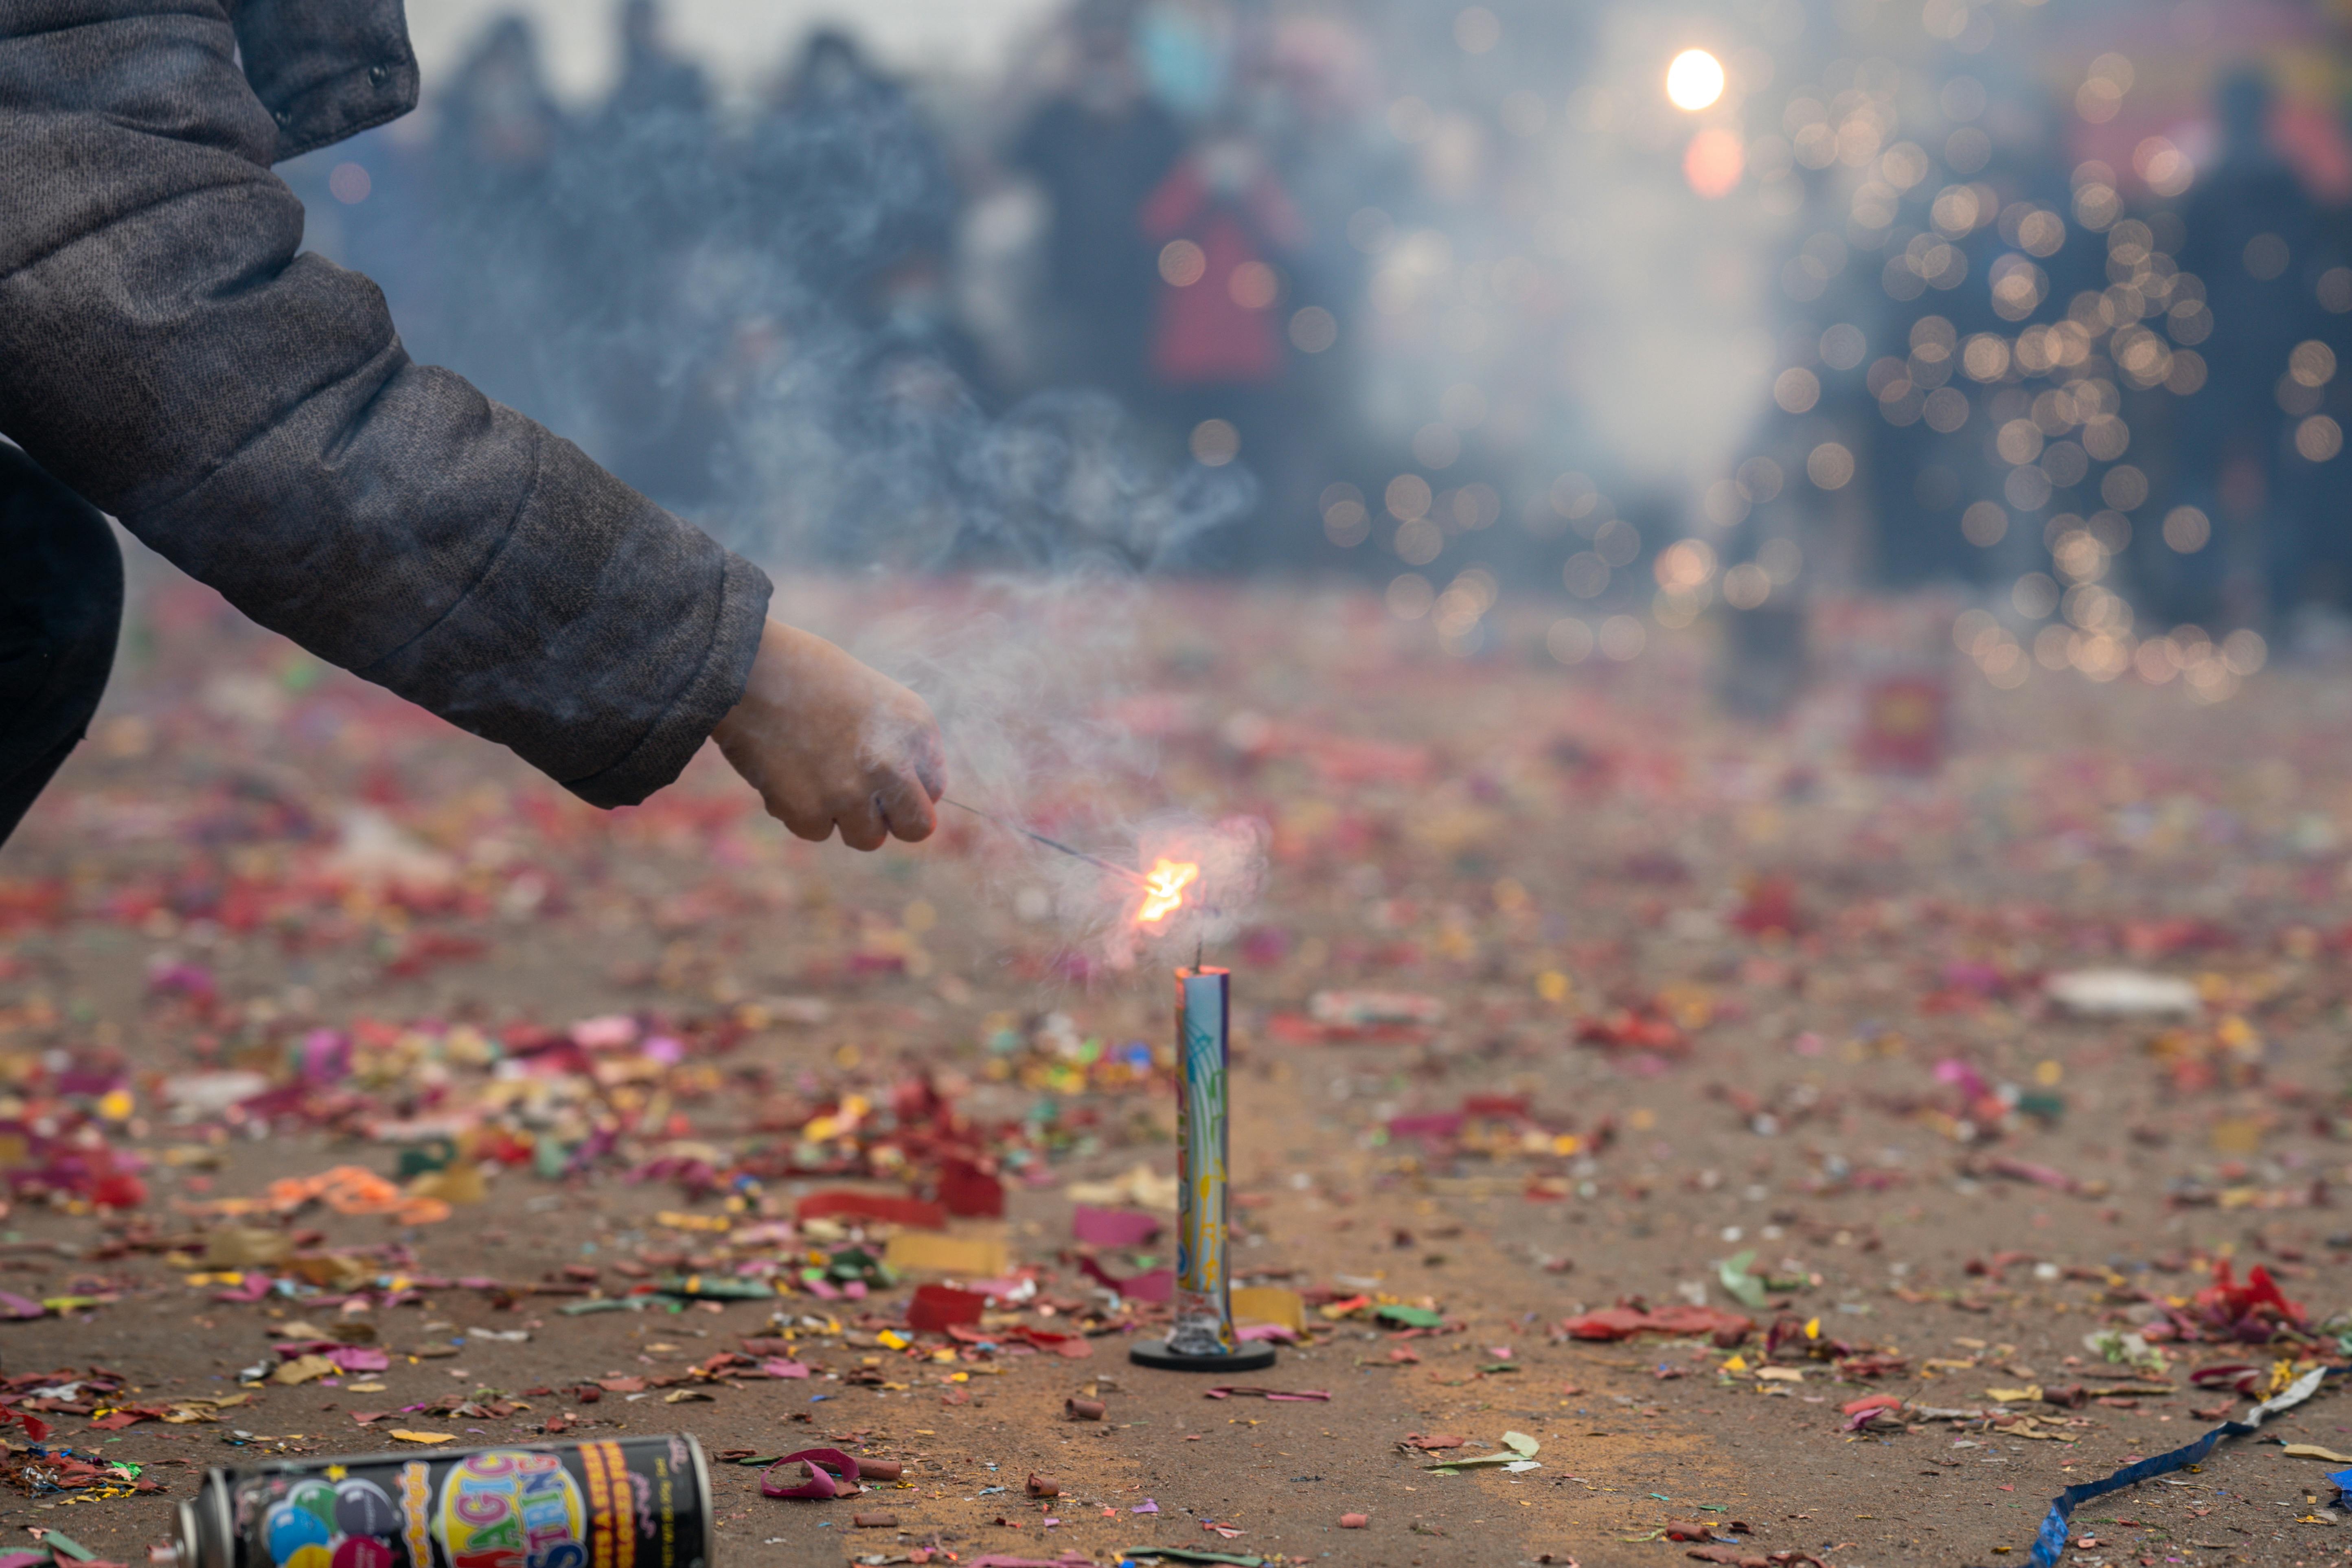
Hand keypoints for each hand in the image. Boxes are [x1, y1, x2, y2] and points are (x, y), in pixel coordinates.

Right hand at [710, 619, 943, 848]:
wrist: (748, 667)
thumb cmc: (808, 674)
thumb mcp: (875, 698)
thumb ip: (898, 746)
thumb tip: (903, 796)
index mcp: (916, 729)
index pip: (934, 789)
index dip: (905, 788)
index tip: (880, 776)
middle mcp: (893, 765)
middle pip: (916, 827)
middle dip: (891, 820)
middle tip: (862, 802)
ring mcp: (851, 793)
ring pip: (866, 838)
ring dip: (843, 817)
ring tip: (817, 775)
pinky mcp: (809, 812)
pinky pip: (815, 831)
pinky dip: (799, 811)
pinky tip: (785, 772)